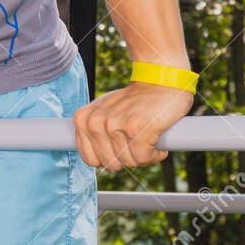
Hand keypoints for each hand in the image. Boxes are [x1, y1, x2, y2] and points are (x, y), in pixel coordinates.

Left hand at [72, 81, 194, 171]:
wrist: (160, 80)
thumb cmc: (134, 100)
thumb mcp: (105, 110)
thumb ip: (93, 131)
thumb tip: (92, 160)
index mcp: (83, 119)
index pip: (90, 159)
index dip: (110, 159)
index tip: (121, 146)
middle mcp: (95, 122)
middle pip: (111, 164)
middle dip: (128, 158)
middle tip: (137, 140)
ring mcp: (114, 125)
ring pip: (129, 162)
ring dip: (143, 155)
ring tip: (147, 135)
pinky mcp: (135, 129)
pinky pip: (143, 158)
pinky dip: (155, 154)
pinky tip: (156, 137)